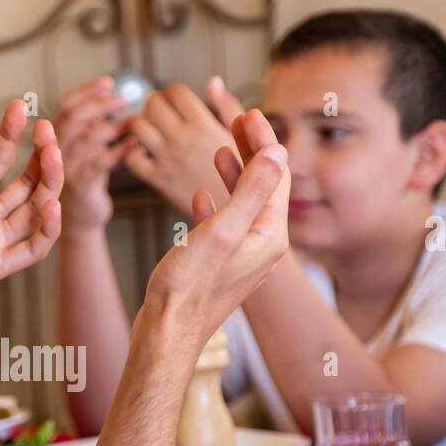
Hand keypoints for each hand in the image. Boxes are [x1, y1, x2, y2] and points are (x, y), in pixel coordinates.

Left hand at [0, 100, 61, 334]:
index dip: (9, 136)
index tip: (18, 108)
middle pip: (25, 184)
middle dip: (40, 155)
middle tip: (46, 128)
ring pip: (36, 210)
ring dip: (51, 181)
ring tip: (53, 152)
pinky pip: (33, 249)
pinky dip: (49, 228)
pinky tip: (50, 202)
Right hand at [53, 77, 132, 230]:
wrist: (79, 220)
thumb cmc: (86, 180)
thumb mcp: (83, 150)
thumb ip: (89, 126)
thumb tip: (111, 96)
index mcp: (55, 138)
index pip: (65, 105)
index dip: (86, 91)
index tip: (108, 81)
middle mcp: (56, 151)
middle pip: (74, 118)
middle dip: (101, 104)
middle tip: (125, 100)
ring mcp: (67, 169)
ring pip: (88, 138)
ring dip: (114, 126)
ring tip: (134, 122)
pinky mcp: (82, 186)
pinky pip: (100, 163)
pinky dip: (119, 150)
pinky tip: (134, 143)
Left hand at [125, 80, 239, 217]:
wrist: (236, 213)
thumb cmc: (243, 174)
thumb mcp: (242, 138)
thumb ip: (226, 107)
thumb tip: (213, 81)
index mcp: (204, 125)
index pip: (175, 91)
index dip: (173, 92)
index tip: (176, 102)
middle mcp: (183, 139)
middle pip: (152, 104)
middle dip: (154, 104)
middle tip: (161, 114)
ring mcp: (167, 160)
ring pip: (137, 127)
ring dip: (141, 124)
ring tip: (152, 131)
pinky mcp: (158, 180)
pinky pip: (132, 159)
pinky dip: (133, 153)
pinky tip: (147, 154)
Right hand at [142, 109, 290, 348]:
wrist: (167, 333)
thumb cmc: (189, 288)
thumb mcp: (223, 230)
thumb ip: (252, 190)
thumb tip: (277, 153)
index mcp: (269, 235)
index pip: (276, 175)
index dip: (263, 140)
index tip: (248, 113)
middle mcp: (262, 246)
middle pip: (263, 186)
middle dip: (251, 151)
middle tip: (237, 120)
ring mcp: (243, 257)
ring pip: (244, 204)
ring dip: (235, 173)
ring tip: (221, 148)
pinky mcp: (221, 266)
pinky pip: (226, 225)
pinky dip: (217, 203)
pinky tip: (200, 195)